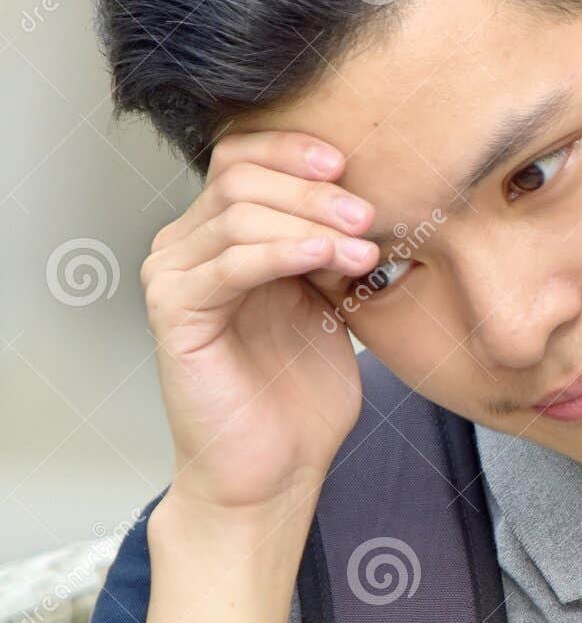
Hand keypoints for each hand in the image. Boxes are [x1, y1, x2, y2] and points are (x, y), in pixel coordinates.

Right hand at [140, 129, 380, 514]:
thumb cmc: (298, 397)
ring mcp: (173, 278)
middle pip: (241, 176)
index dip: (293, 149)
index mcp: (220, 238)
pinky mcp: (174, 314)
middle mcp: (186, 249)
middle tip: (367, 215)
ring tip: (361, 249)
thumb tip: (363, 198)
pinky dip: (284, 252)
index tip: (351, 163)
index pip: (241, 157)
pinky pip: (230, 262)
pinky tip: (326, 260)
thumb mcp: (327, 302)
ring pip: (238, 212)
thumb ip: (329, 248)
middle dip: (313, 190)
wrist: (271, 472)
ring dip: (310, 221)